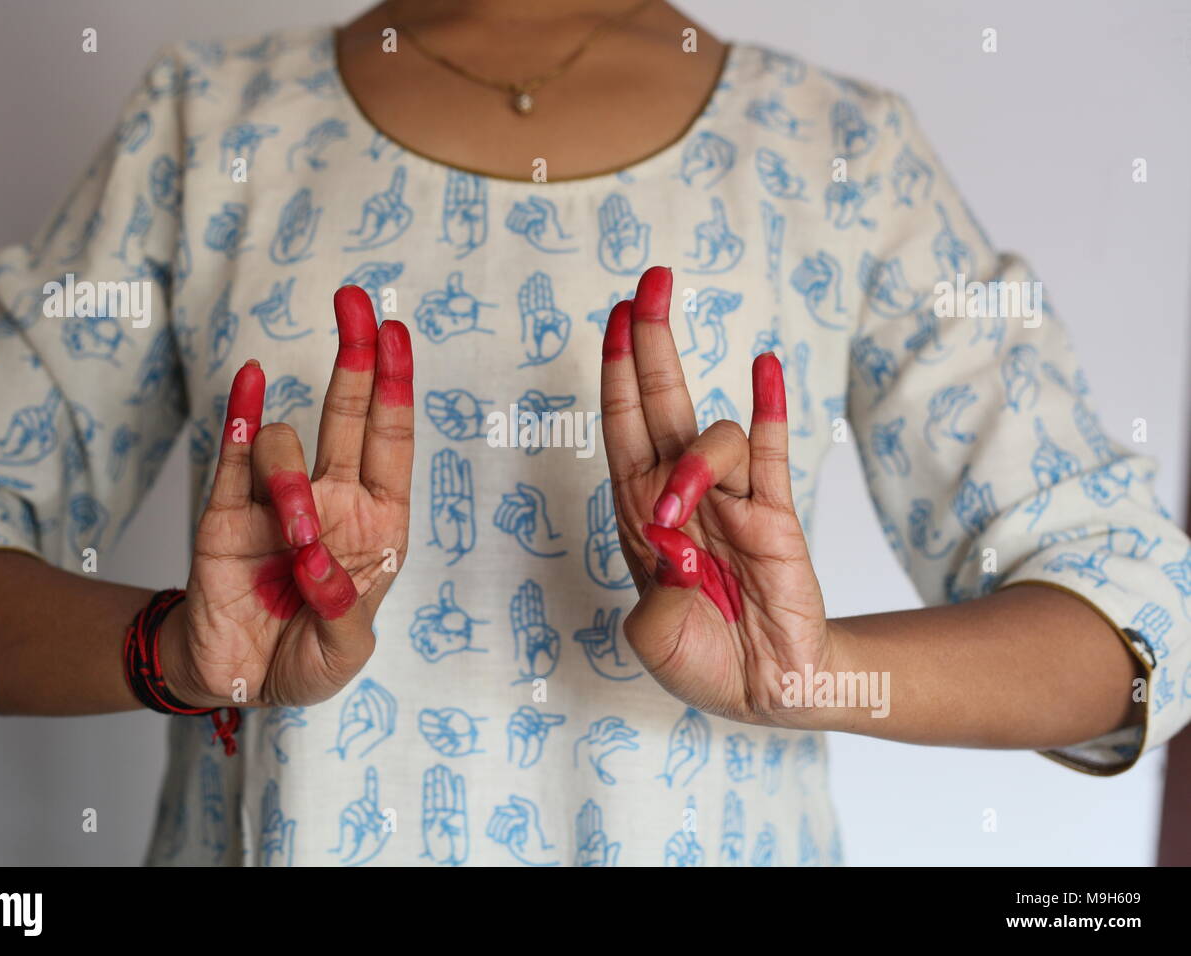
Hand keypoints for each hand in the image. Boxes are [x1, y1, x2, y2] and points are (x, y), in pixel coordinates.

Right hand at [163, 286, 413, 707]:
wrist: (234, 681)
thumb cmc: (303, 659)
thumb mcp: (341, 653)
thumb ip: (342, 612)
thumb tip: (318, 562)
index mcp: (376, 525)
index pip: (390, 440)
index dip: (394, 385)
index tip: (394, 331)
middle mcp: (331, 500)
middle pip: (347, 413)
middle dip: (354, 356)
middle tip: (355, 299)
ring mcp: (276, 501)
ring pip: (286, 447)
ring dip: (291, 484)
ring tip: (293, 543)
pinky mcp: (224, 514)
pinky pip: (232, 456)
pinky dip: (241, 418)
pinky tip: (251, 383)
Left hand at [598, 266, 832, 725]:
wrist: (761, 687)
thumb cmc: (697, 659)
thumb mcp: (653, 639)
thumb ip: (656, 595)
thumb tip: (675, 540)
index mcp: (639, 514)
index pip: (622, 427)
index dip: (616, 370)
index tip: (612, 315)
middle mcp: (679, 494)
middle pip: (661, 402)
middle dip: (651, 342)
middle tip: (650, 283)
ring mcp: (730, 500)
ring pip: (713, 438)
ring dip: (696, 463)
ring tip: (682, 519)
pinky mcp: (776, 514)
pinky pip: (774, 451)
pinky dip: (771, 409)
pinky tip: (764, 367)